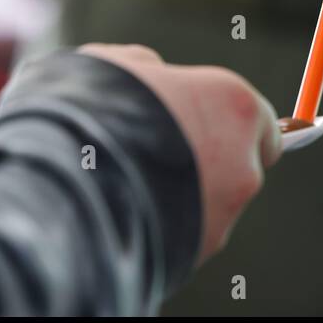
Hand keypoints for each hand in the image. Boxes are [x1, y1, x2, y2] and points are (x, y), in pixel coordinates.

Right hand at [77, 44, 282, 264]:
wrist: (61, 184)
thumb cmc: (91, 109)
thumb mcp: (119, 64)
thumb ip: (153, 70)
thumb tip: (154, 73)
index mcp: (236, 106)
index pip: (261, 123)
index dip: (229, 124)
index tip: (208, 126)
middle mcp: (244, 166)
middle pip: (236, 166)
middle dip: (202, 162)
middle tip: (152, 154)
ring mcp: (221, 218)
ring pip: (206, 206)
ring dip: (177, 197)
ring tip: (122, 185)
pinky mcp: (192, 257)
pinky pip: (180, 238)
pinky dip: (157, 227)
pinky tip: (118, 214)